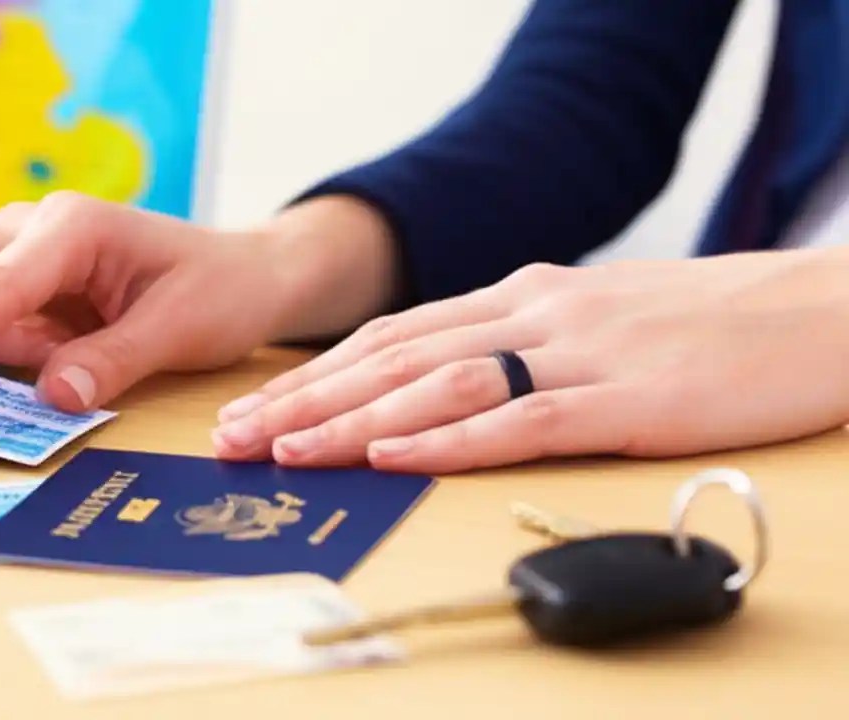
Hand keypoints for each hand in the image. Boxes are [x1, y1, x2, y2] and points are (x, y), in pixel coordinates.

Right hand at [0, 192, 396, 410]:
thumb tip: (50, 398)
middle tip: (29, 369)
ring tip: (43, 360)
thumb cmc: (220, 291)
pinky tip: (38, 357)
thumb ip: (113, 361)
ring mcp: (14, 252)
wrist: (243, 274)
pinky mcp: (13, 281)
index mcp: (72, 228)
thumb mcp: (181, 330)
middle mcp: (29, 228)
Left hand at [212, 248, 848, 473]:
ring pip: (439, 385)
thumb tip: (447, 382)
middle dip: (304, 398)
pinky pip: (522, 421)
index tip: (255, 406)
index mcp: (524, 297)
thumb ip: (522, 341)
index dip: (315, 373)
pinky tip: (394, 455)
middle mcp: (534, 315)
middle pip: (394, 358)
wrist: (817, 310)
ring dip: (353, 419)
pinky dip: (449, 439)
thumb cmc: (706, 322)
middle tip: (233, 433)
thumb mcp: (596, 318)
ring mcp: (577, 353)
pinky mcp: (626, 399)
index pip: (394, 336)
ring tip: (284, 448)